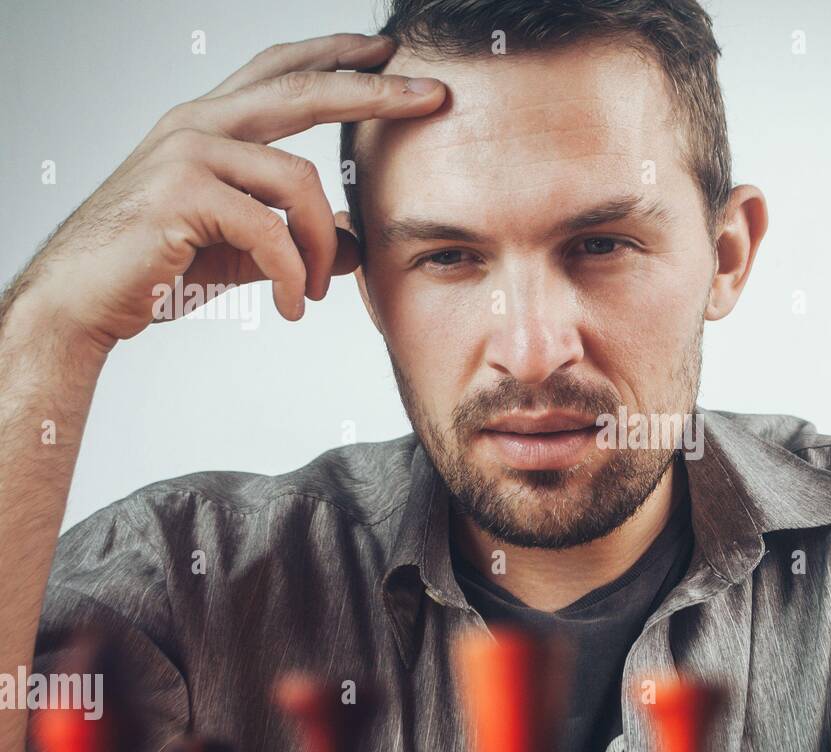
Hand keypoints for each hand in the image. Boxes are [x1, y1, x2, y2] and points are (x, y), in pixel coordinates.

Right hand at [13, 33, 445, 350]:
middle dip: (375, 93)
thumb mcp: (243, 250)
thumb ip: (298, 239)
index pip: (281, 72)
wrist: (84, 300)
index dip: (337, 57)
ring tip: (313, 291)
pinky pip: (271, 229)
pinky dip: (292, 273)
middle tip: (434, 97)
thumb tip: (357, 247)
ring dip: (321, 244)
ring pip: (299, 179)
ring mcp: (187, 152)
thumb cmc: (159, 268)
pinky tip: (290, 304)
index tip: (390, 55)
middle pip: (303, 90)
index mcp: (210, 124)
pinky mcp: (182, 192)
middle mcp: (198, 123)